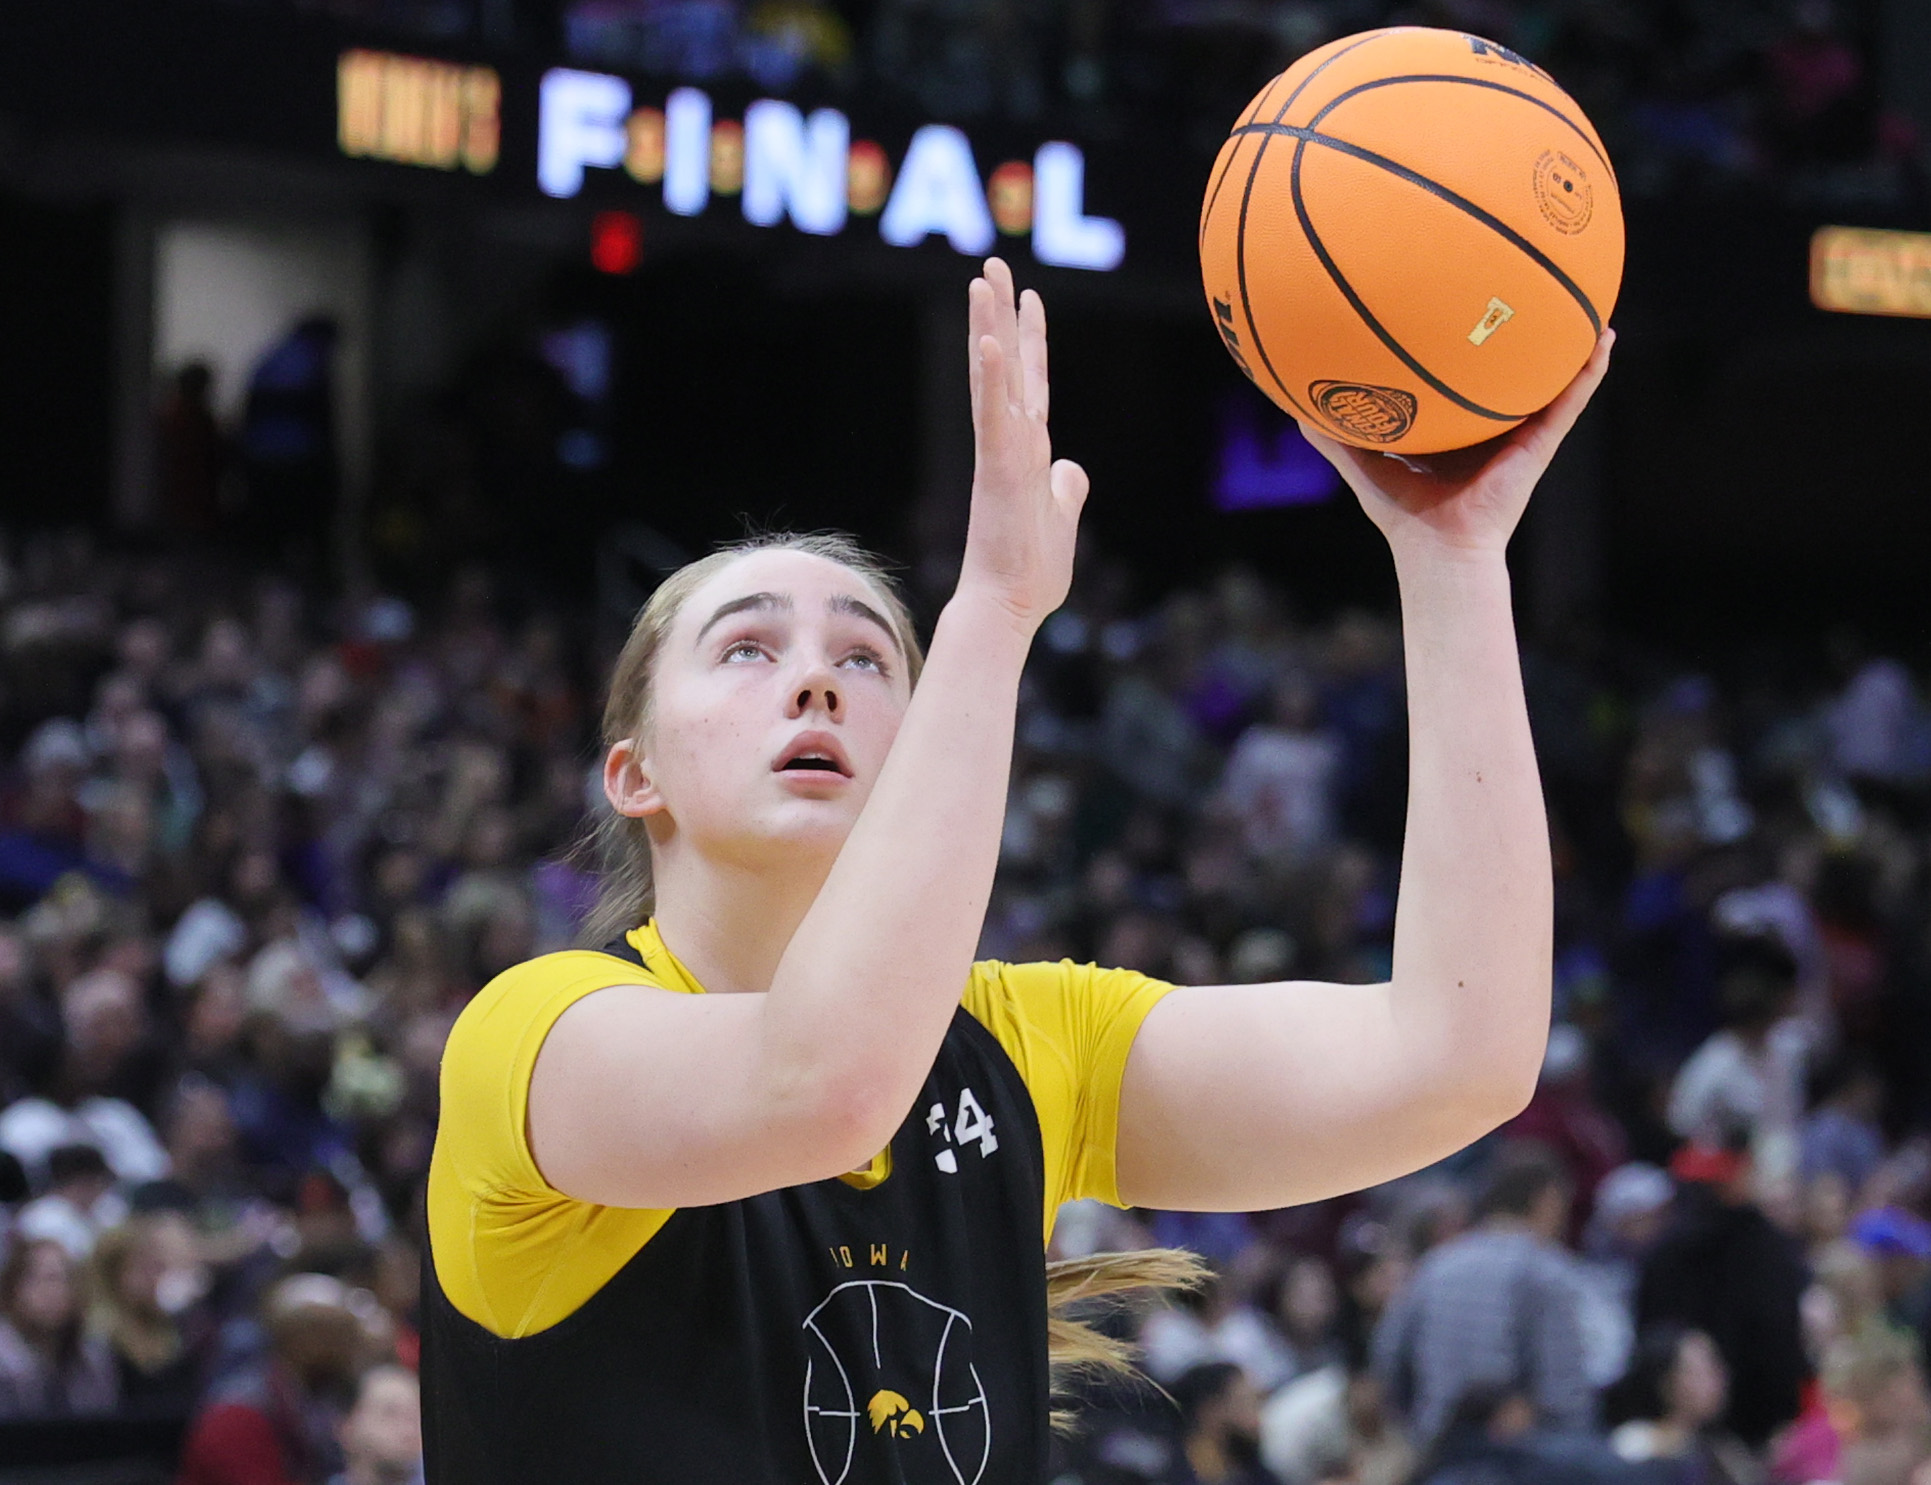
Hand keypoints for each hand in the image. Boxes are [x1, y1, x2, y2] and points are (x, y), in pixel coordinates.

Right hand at [956, 258, 1088, 630]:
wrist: (1008, 606)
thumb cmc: (1030, 573)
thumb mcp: (1061, 518)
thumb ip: (1065, 488)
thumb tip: (1070, 469)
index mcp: (1027, 451)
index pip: (1030, 382)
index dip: (1029, 339)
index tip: (1028, 297)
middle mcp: (1010, 443)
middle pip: (1006, 366)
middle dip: (1000, 314)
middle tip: (991, 265)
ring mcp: (1002, 453)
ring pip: (995, 379)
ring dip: (988, 328)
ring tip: (982, 281)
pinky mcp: (1000, 470)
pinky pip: (994, 416)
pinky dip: (990, 379)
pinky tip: (986, 342)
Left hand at [1299, 330, 1614, 558]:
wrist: (1439, 550)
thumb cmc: (1404, 516)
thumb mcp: (1364, 467)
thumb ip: (1334, 439)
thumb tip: (1296, 408)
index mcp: (1456, 429)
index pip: (1463, 381)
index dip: (1465, 347)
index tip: (1464, 305)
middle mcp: (1491, 426)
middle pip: (1508, 373)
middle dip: (1518, 335)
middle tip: (1523, 288)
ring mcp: (1520, 433)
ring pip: (1550, 380)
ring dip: (1571, 343)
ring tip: (1587, 303)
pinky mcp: (1540, 444)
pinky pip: (1570, 402)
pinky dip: (1588, 372)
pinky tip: (1603, 338)